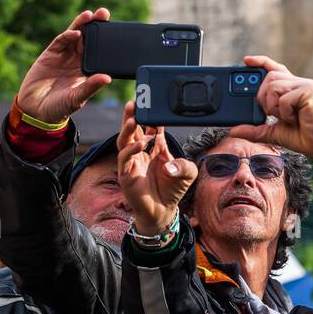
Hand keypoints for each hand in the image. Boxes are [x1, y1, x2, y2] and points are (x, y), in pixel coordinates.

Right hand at [16, 8, 112, 124]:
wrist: (35, 110)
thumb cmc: (60, 107)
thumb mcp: (77, 97)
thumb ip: (90, 87)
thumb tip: (107, 78)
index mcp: (88, 70)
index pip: (100, 52)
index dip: (107, 40)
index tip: (118, 30)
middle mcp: (77, 61)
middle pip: (89, 39)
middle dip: (96, 26)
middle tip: (105, 13)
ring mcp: (64, 56)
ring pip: (75, 37)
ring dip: (82, 25)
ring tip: (90, 15)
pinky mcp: (50, 55)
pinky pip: (60, 42)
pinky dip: (67, 36)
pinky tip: (75, 32)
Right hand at [117, 101, 197, 234]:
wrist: (164, 211)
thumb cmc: (174, 190)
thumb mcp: (187, 172)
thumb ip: (184, 163)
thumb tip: (169, 161)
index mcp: (155, 148)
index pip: (150, 127)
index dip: (150, 116)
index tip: (150, 102)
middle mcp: (141, 153)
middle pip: (132, 130)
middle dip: (131, 116)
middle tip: (133, 103)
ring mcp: (131, 164)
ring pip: (124, 142)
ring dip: (127, 130)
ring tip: (133, 120)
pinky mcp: (126, 176)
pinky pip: (124, 160)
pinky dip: (131, 151)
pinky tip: (140, 144)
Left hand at [229, 56, 312, 177]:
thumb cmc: (302, 137)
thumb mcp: (271, 133)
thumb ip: (254, 129)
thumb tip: (233, 130)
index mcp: (291, 88)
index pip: (274, 68)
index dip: (260, 62)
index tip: (246, 60)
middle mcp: (298, 82)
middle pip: (269, 77)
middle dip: (263, 97)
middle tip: (272, 114)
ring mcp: (305, 85)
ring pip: (274, 85)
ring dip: (274, 106)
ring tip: (287, 117)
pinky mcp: (309, 90)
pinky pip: (284, 97)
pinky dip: (285, 112)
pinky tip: (295, 119)